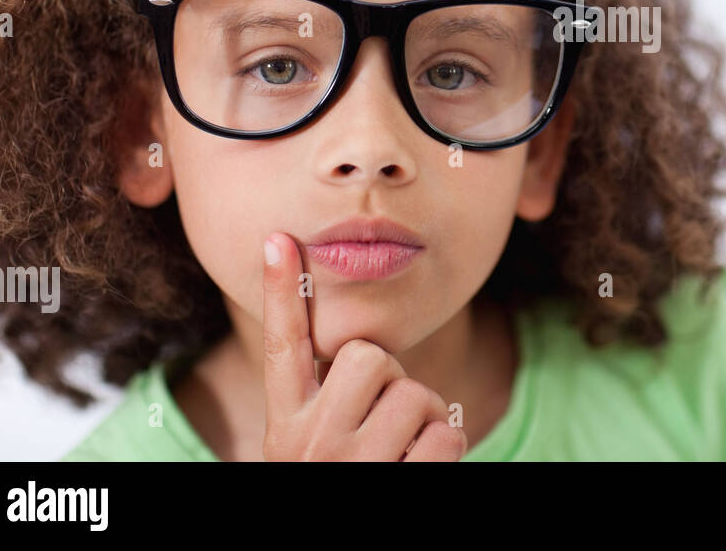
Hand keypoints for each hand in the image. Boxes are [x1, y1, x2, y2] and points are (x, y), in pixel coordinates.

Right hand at [260, 232, 467, 460]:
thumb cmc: (345, 481)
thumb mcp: (316, 446)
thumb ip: (329, 398)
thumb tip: (360, 345)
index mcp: (286, 426)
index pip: (282, 348)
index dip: (282, 292)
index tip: (279, 238)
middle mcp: (308, 444)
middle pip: (369, 356)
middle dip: (394, 378)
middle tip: (385, 419)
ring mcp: (350, 467)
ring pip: (416, 394)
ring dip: (426, 419)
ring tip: (402, 452)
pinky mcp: (394, 487)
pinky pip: (446, 436)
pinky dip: (446, 451)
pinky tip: (419, 472)